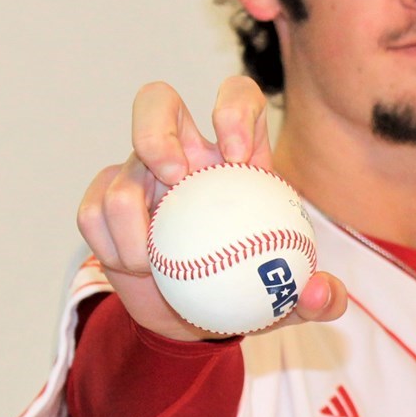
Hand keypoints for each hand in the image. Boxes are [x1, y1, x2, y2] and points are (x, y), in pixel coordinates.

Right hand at [76, 76, 345, 340]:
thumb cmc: (248, 292)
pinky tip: (133, 268)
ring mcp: (135, 173)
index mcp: (234, 153)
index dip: (235, 108)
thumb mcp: (290, 299)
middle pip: (156, 101)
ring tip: (150, 260)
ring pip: (119, 170)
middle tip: (174, 177)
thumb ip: (317, 297)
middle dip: (157, 128)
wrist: (193, 319)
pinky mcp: (102, 202)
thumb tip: (321, 294)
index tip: (238, 154)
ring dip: (132, 220)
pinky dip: (111, 244)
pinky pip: (94, 213)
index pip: (238, 97)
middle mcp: (180, 150)